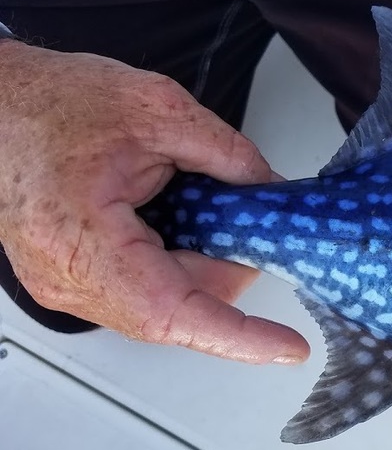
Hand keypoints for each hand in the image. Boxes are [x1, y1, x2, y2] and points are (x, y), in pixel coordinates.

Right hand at [0, 41, 308, 363]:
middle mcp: (69, 280)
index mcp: (83, 243)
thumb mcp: (156, 110)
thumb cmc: (46, 101)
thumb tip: (269, 187)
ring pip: (163, 301)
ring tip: (206, 206)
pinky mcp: (70, 276)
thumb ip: (226, 153)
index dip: (240, 337)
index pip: (175, 312)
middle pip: (178, 307)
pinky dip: (173, 258)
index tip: (287, 348)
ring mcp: (66, 284)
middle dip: (227, 269)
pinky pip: (140, 287)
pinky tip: (179, 213)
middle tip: (255, 223)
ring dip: (200, 261)